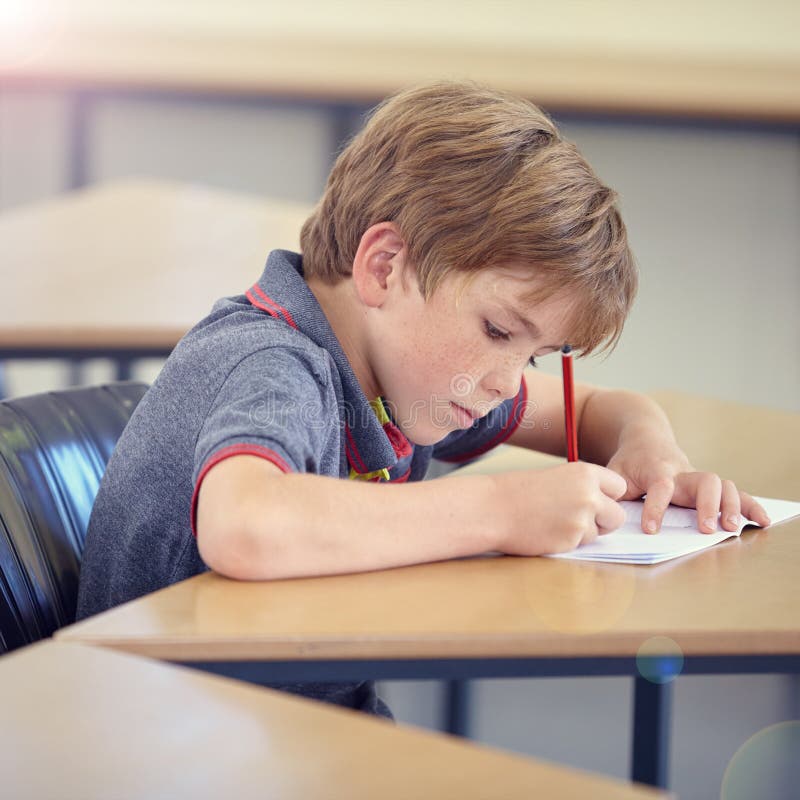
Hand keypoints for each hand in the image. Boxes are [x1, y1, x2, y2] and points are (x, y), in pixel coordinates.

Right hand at [493, 462, 627, 554]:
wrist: (491, 509)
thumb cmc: (518, 492)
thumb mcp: (556, 477)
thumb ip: (582, 488)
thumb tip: (606, 506)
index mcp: (585, 473)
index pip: (619, 487)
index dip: (607, 496)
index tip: (594, 499)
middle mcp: (589, 495)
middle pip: (618, 516)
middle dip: (603, 520)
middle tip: (577, 517)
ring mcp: (581, 520)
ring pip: (599, 533)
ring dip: (582, 532)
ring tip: (553, 521)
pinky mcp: (570, 541)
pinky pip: (580, 546)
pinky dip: (567, 542)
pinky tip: (546, 531)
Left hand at [606, 430, 770, 533]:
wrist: (645, 438)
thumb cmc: (628, 461)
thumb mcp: (614, 473)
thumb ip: (614, 493)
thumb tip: (610, 517)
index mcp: (656, 470)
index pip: (660, 487)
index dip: (656, 508)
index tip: (651, 529)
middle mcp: (682, 472)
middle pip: (704, 481)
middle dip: (707, 505)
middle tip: (706, 529)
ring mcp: (698, 477)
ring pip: (723, 485)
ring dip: (731, 507)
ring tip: (731, 529)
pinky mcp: (709, 485)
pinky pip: (735, 493)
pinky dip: (750, 506)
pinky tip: (761, 521)